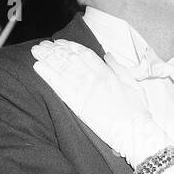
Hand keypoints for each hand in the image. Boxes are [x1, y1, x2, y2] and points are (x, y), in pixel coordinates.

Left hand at [32, 40, 167, 164]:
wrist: (134, 130)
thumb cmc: (137, 110)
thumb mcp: (132, 82)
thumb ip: (117, 67)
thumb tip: (107, 55)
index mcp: (106, 72)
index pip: (84, 53)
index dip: (70, 46)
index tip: (59, 43)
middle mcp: (93, 77)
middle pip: (69, 58)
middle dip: (54, 50)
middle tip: (42, 45)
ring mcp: (84, 90)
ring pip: (62, 68)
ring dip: (48, 58)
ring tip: (36, 52)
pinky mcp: (77, 104)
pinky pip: (59, 86)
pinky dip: (48, 75)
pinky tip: (38, 68)